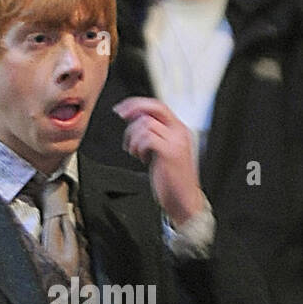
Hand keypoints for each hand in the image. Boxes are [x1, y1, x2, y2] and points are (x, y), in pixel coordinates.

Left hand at [114, 97, 205, 226]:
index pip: (159, 106)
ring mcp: (176, 141)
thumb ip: (151, 136)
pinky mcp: (170, 153)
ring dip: (133, 138)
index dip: (138, 104)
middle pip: (155, 108)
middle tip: (119, 114)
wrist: (183, 199)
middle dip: (133, 108)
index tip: (122, 108)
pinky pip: (148, 138)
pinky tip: (141, 158)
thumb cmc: (171, 180)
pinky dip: (138, 146)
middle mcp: (179, 132)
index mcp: (178, 130)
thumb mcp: (160, 152)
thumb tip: (133, 122)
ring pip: (147, 125)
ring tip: (135, 152)